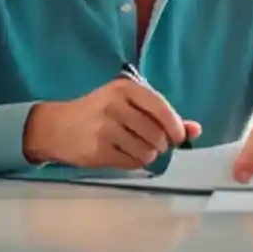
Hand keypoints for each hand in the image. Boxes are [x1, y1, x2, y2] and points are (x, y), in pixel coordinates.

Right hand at [23, 78, 202, 168]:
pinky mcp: (98, 149)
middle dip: (160, 145)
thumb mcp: (129, 105)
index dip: (175, 127)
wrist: (56, 127)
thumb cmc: (99, 113)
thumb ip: (164, 116)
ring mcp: (105, 127)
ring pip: (146, 151)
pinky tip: (123, 155)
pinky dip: (134, 163)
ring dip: (147, 156)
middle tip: (151, 144)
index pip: (161, 108)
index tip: (177, 138)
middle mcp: (115, 105)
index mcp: (125, 88)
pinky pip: (131, 162)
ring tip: (135, 149)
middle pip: (157, 134)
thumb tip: (196, 129)